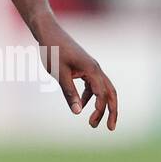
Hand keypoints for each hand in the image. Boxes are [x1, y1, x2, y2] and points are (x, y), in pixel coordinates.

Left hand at [32, 15, 118, 129]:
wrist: (49, 33)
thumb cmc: (53, 51)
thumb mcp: (59, 74)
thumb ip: (69, 93)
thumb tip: (77, 112)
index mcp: (92, 69)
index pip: (101, 94)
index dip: (99, 109)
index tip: (92, 122)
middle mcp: (95, 68)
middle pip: (110, 93)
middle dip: (111, 111)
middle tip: (110, 128)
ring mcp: (91, 68)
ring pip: (104, 89)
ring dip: (101, 106)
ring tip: (94, 122)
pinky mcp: (85, 68)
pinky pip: (93, 85)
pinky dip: (91, 97)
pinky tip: (82, 105)